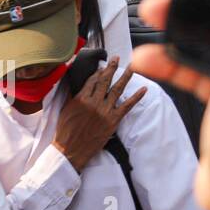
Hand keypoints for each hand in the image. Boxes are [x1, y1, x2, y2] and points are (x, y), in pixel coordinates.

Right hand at [52, 56, 146, 172]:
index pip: (92, 80)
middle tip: (117, 58)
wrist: (71, 151)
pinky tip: (144, 89)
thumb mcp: (65, 110)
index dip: (99, 72)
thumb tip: (76, 83)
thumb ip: (72, 96)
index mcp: (81, 99)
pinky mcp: (113, 120)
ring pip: (117, 89)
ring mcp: (105, 111)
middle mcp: (94, 102)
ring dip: (126, 76)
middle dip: (112, 68)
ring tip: (132, 66)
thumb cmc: (65, 132)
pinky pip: (127, 106)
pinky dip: (136, 97)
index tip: (104, 66)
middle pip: (105, 81)